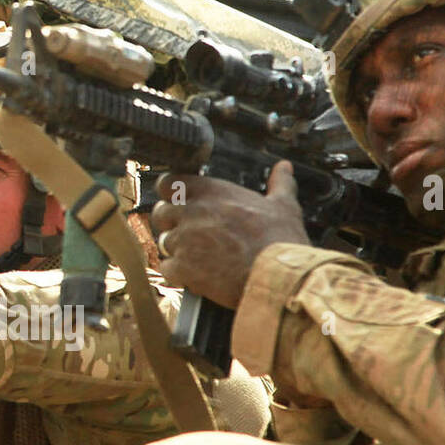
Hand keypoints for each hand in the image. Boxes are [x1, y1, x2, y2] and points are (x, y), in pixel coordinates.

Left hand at [151, 162, 306, 308]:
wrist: (276, 277)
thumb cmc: (280, 241)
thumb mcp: (284, 205)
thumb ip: (279, 183)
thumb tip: (284, 167)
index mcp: (212, 192)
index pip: (169, 183)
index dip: (170, 193)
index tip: (178, 202)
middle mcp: (192, 212)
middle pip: (160, 213)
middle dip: (170, 223)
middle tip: (189, 234)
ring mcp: (184, 240)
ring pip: (164, 242)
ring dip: (176, 250)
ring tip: (199, 257)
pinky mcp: (182, 267)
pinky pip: (166, 268)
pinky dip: (177, 273)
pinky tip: (195, 276)